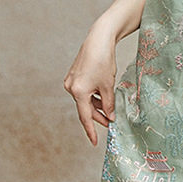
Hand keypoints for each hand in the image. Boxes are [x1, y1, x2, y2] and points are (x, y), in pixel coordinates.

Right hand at [63, 21, 117, 145]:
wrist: (99, 39)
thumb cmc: (104, 61)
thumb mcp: (109, 86)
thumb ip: (109, 104)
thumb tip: (111, 117)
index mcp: (78, 92)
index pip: (85, 117)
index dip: (91, 130)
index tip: (95, 142)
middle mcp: (71, 88)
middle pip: (84, 108)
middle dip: (97, 116)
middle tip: (110, 123)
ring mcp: (71, 81)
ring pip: (84, 100)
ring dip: (96, 106)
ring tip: (109, 109)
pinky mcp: (74, 76)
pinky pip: (83, 92)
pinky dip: (92, 96)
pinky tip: (103, 97)